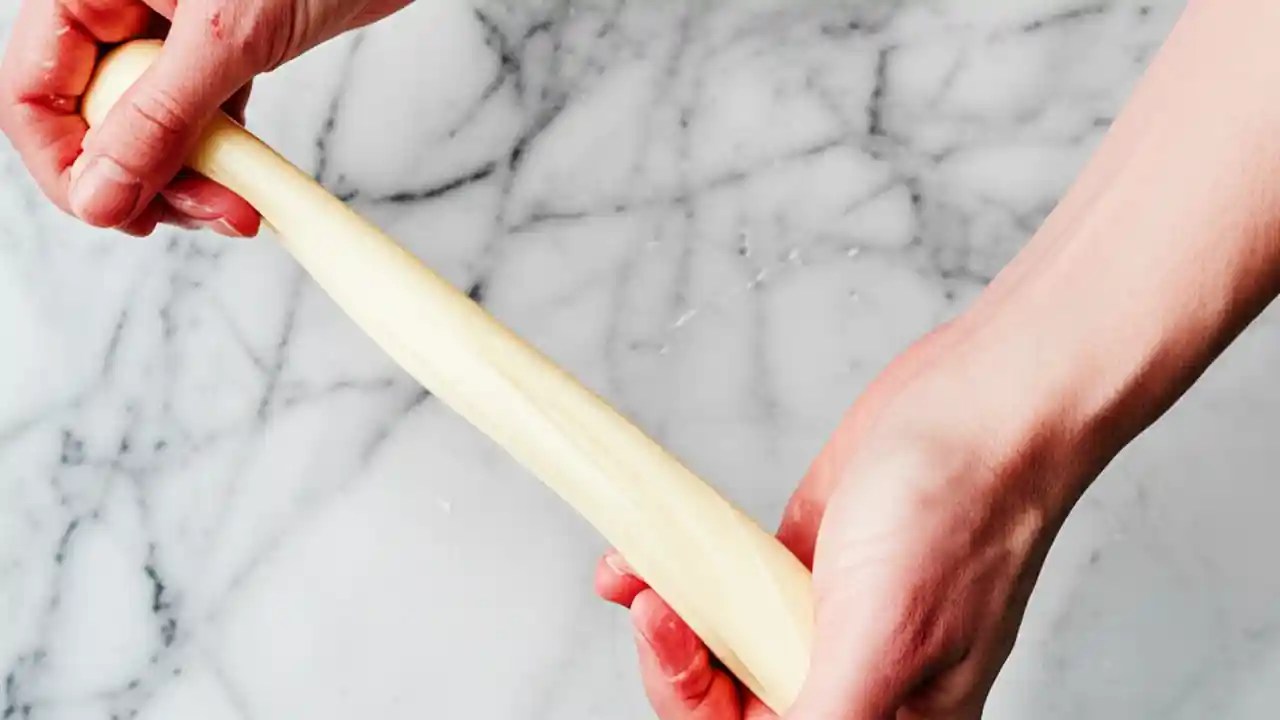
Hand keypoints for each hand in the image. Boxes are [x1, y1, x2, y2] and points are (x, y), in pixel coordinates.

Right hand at [0, 0, 409, 235]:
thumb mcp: (222, 37)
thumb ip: (158, 118)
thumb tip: (101, 195)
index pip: (33, 94)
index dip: (65, 165)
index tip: (113, 213)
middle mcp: (117, 12)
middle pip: (90, 126)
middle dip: (143, 185)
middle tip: (205, 214)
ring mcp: (166, 37)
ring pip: (146, 136)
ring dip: (189, 187)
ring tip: (238, 209)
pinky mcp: (216, 56)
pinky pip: (196, 126)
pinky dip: (221, 163)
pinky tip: (247, 188)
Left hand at [596, 322, 1098, 718]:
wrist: (983, 399)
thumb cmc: (962, 510)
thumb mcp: (884, 639)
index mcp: (886, 718)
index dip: (699, 705)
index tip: (670, 641)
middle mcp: (852, 676)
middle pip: (732, 701)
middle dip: (677, 659)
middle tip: (656, 606)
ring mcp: (824, 618)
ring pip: (723, 643)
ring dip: (668, 616)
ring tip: (638, 576)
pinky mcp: (804, 564)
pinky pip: (726, 588)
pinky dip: (681, 574)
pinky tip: (646, 559)